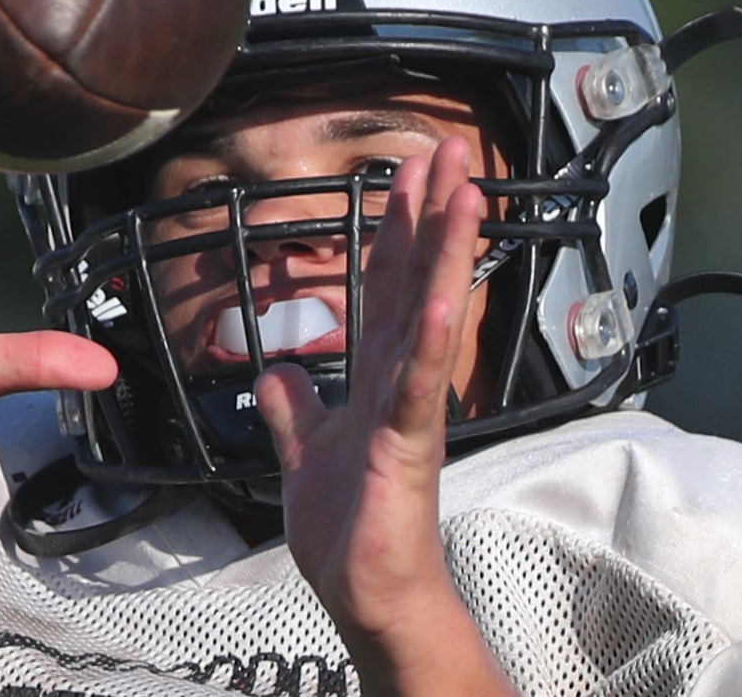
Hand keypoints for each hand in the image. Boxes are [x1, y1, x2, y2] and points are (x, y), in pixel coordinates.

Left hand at [255, 137, 512, 694]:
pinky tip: (441, 298)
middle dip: (431, 212)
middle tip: (452, 148)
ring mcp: (408, 408)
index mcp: (375, 376)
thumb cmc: (351, 532)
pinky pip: (418, 385)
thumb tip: (277, 374)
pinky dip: (428, 342)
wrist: (368, 594)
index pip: (386, 284)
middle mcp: (400, 380)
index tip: (409, 172)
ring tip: (464, 191)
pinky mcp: (407, 445)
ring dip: (444, 252)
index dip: (395, 226)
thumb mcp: (306, 453)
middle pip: (415, 279)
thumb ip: (295, 410)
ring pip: (427, 315)